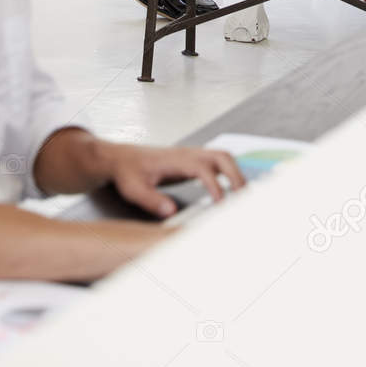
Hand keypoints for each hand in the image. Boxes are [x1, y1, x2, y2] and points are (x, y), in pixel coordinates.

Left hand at [102, 142, 245, 217]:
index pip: (203, 169)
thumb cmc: (128, 172)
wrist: (122, 158)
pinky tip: (231, 188)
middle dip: (236, 176)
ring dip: (236, 173)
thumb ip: (152, 200)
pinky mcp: (191, 160)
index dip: (215, 185)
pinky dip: (229, 172)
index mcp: (176, 160)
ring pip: (222, 157)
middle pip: (221, 157)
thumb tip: (171, 212)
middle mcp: (188, 154)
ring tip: (242, 195)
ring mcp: (191, 154)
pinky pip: (217, 161)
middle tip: (243, 198)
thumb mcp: (134, 189)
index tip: (220, 203)